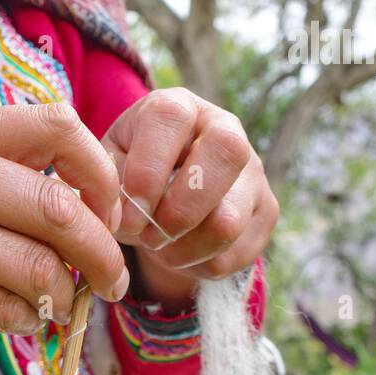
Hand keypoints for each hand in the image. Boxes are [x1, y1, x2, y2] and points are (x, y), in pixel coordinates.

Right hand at [0, 102, 126, 374]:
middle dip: (101, 254)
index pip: (56, 125)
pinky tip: (18, 320)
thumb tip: (95, 209)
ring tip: (52, 304)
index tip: (111, 212)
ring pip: (38, 269)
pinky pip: (7, 311)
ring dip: (61, 297)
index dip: (101, 172)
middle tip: (112, 281)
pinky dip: (27, 322)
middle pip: (58, 209)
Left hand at [101, 88, 277, 306]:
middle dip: (178, 212)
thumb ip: (110, 183)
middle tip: (149, 236)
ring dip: (183, 250)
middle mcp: (225, 128)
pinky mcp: (265, 211)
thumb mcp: (110, 170)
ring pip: (228, 220)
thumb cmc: (132, 176)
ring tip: (160, 247)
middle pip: (226, 155)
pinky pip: (233, 255)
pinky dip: (198, 266)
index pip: (172, 120)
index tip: (129, 215)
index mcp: (179, 107)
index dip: (147, 172)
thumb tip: (126, 214)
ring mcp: (253, 171)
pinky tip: (183, 254)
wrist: (166, 199)